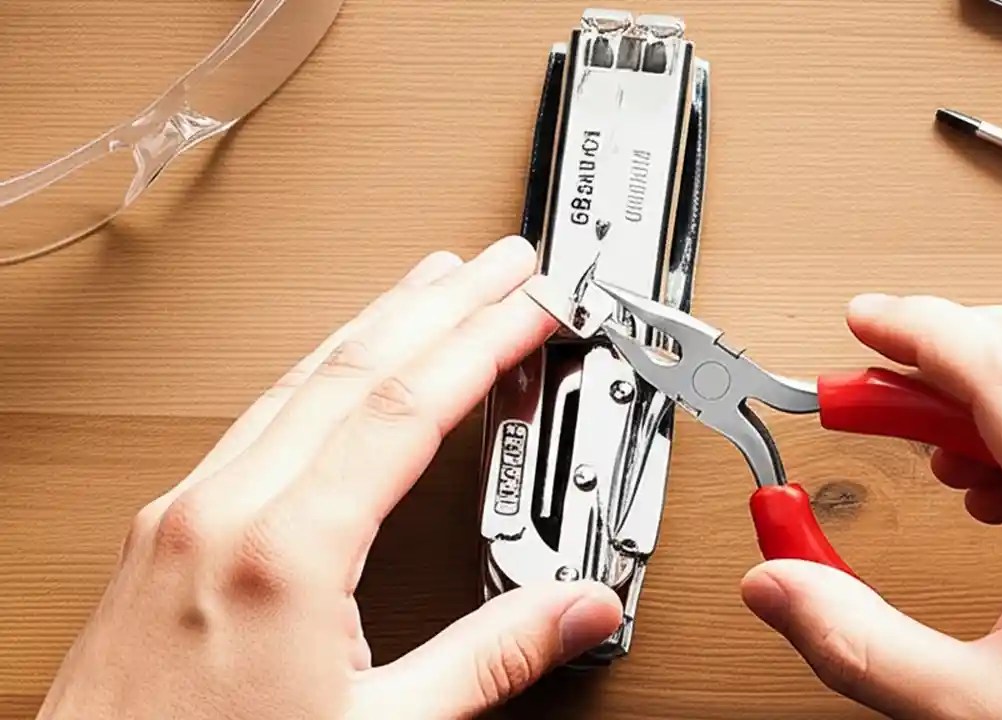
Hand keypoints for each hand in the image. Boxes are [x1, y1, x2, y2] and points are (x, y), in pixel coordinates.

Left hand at [37, 236, 622, 719]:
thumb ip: (491, 659)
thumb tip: (577, 611)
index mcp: (283, 552)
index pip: (404, 408)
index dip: (479, 342)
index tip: (530, 303)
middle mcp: (221, 512)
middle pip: (350, 369)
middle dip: (438, 303)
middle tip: (500, 262)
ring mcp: (182, 514)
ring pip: (296, 382)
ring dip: (376, 323)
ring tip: (432, 284)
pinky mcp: (161, 532)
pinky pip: (256, 418)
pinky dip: (318, 372)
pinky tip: (340, 365)